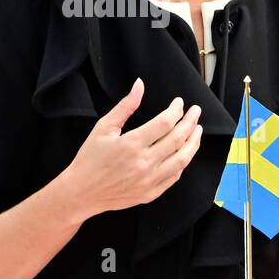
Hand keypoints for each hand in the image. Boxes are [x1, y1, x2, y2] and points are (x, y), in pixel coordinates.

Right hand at [61, 78, 202, 218]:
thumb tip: (140, 85)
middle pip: (178, 139)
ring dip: (194, 143)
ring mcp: (149, 180)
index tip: (179, 103)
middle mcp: (144, 162)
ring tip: (197, 130)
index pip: (165, 122)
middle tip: (196, 112)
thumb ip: (125, 106)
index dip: (176, 110)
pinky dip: (183, 162)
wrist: (81, 192)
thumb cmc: (90, 158)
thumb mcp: (103, 128)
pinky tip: (185, 152)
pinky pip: (175, 176)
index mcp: (132, 144)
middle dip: (190, 122)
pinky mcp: (151, 193)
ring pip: (182, 159)